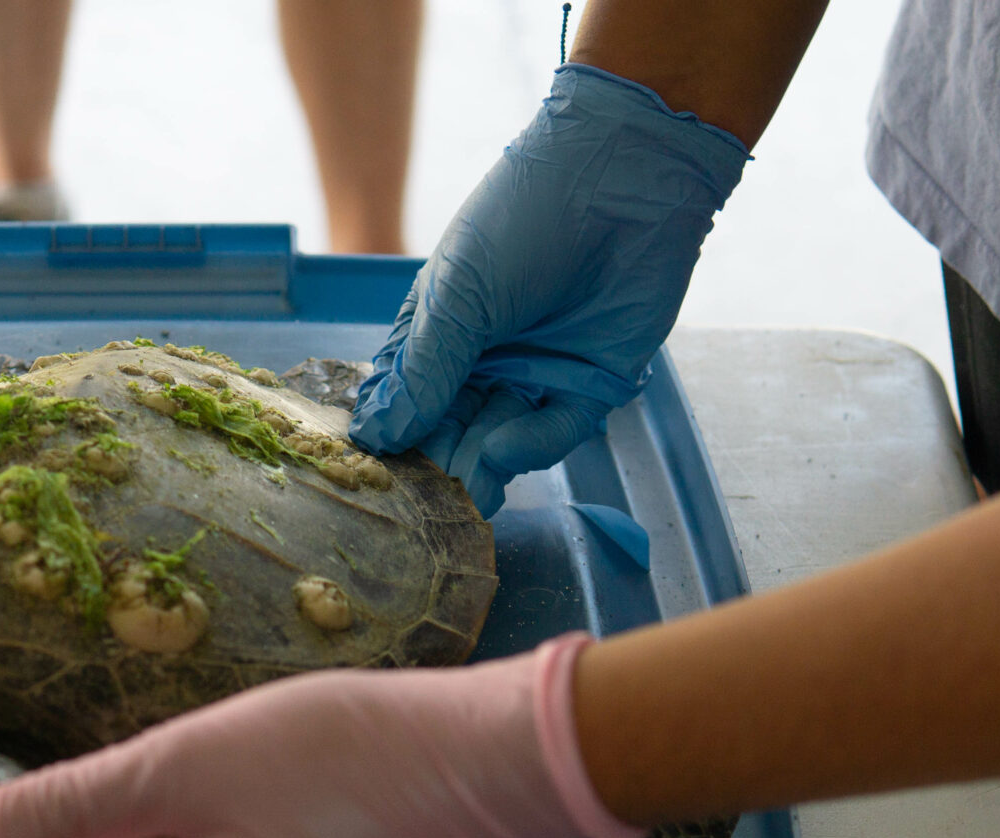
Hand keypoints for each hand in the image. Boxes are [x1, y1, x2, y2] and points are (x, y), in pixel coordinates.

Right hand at [349, 64, 748, 514]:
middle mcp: (486, 357)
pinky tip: (503, 449)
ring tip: (461, 491)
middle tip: (423, 499)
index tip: (377, 470)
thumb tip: (378, 436)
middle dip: (438, 461)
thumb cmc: (523, 219)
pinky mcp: (591, 384)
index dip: (393, 432)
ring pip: (498, 439)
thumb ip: (423, 371)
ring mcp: (537, 373)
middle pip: (451, 428)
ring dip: (478, 465)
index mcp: (441, 329)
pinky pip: (554, 431)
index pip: (406, 397)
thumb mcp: (457, 297)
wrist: (622, 177)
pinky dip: (529, 446)